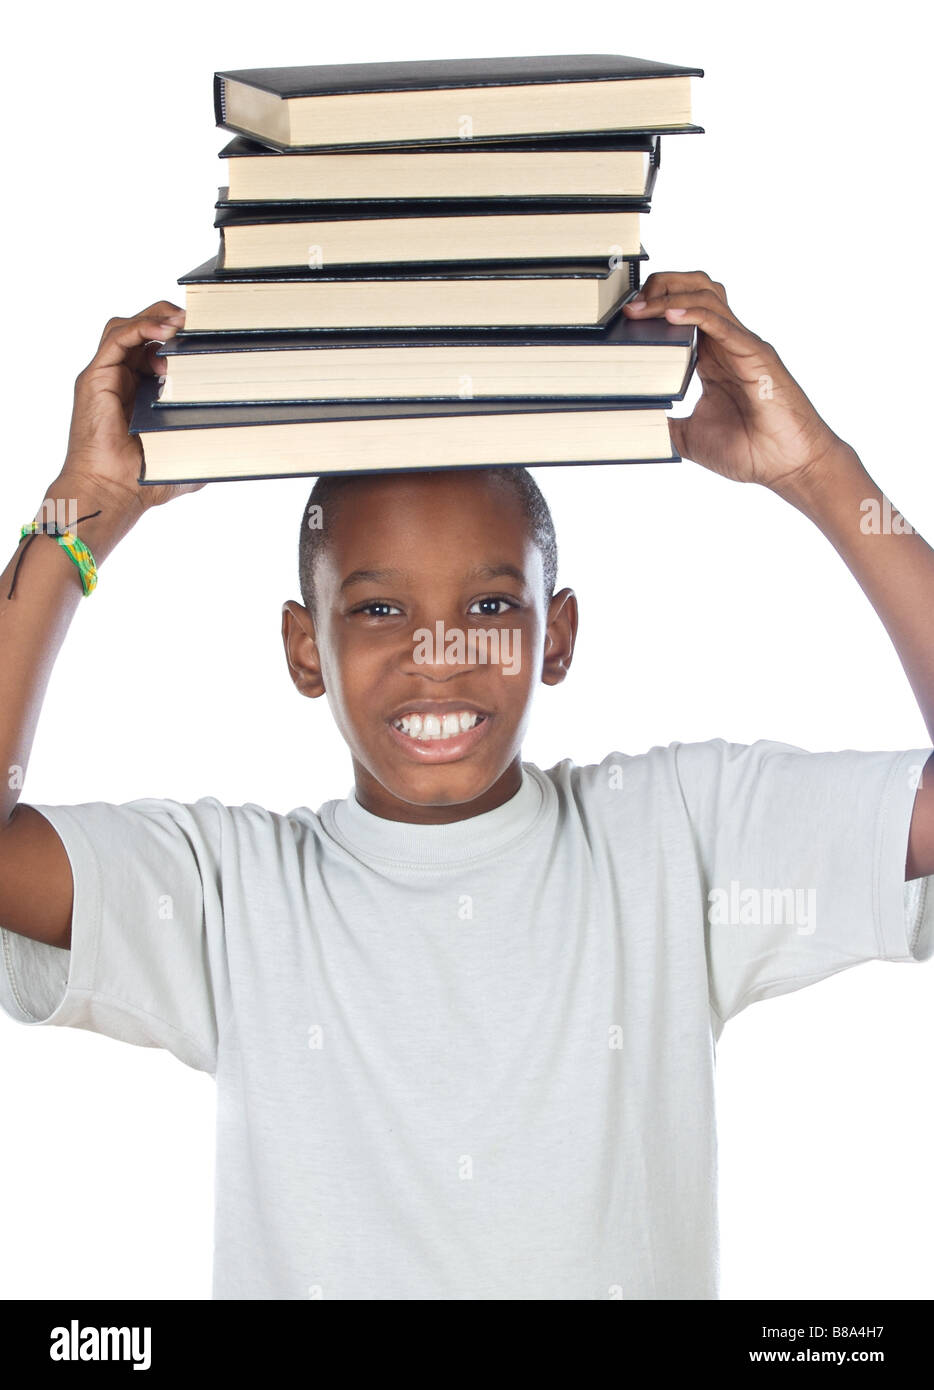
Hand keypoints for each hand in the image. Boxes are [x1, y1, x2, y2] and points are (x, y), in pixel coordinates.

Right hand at [61, 302, 204, 513]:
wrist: (112, 492)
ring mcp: (108, 375)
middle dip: (170, 319)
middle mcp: (123, 378)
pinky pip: (117, 337)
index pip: (159, 348)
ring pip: (128, 327)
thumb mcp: (191, 453)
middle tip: (198, 322)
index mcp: (143, 391)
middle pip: (143, 330)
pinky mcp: (95, 376)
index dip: (181, 337)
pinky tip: (165, 330)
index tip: (208, 335)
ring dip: (156, 317)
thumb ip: (210, 439)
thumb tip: (245, 433)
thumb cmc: (145, 478)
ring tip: (183, 322)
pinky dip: (141, 326)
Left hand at [623, 271, 856, 490]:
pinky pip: (723, 324)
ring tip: (641, 306)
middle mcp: (728, 344)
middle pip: (696, 289)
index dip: (654, 304)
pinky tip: (669, 314)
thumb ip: (662, 425)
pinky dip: (695, 313)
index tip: (623, 316)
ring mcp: (743, 346)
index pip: (683, 311)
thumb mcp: (688, 437)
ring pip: (708, 297)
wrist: (789, 466)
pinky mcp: (756, 355)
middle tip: (631, 304)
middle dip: (662, 285)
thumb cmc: (750, 451)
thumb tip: (629, 422)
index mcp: (712, 358)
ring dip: (671, 294)